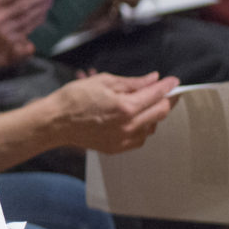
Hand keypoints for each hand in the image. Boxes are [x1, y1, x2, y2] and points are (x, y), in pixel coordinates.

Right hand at [47, 72, 176, 152]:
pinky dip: (142, 127)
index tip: (173, 81)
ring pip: (152, 126)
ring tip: (142, 105)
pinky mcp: (118, 148)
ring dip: (152, 114)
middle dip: (166, 100)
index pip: (156, 95)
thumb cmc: (74, 98)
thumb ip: (132, 83)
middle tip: (165, 92)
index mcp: (126, 106)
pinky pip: (140, 138)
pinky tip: (132, 119)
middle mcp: (129, 126)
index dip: (168, 86)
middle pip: (161, 112)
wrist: (55, 122)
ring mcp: (124, 139)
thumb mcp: (103, 82)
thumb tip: (152, 79)